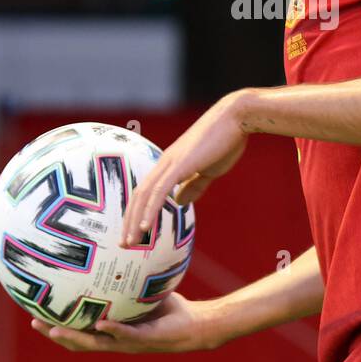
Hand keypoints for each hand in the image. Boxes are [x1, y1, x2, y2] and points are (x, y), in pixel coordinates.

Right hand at [30, 292, 220, 353]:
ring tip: (55, 329)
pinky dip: (113, 330)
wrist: (192, 325)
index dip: (56, 326)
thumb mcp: (141, 288)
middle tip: (34, 321)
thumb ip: (127, 274)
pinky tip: (101, 323)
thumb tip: (117, 245)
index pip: (77, 330)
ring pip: (95, 343)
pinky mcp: (144, 339)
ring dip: (74, 337)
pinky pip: (126, 335)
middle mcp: (114, 340)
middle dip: (55, 333)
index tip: (35, 314)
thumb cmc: (166, 308)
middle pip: (77, 341)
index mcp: (110, 330)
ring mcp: (127, 342)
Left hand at [119, 90, 252, 247]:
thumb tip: (181, 201)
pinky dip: (150, 209)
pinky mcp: (180, 164)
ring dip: (135, 220)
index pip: (146, 192)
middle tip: (124, 244)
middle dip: (129, 222)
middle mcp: (164, 163)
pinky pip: (160, 190)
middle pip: (138, 195)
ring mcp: (170, 162)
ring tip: (130, 242)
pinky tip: (145, 226)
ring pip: (144, 195)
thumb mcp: (208, 169)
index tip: (134, 234)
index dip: (136, 213)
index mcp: (170, 164)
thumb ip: (194, 185)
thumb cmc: (226, 140)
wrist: (236, 117)